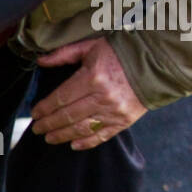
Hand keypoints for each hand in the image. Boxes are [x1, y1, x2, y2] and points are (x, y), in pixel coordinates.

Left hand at [31, 37, 146, 149]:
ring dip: (62, 135)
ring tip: (49, 138)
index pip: (60, 98)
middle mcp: (102, 97)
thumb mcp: (91, 47)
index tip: (34, 113)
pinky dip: (86, 142)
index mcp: (92, 77)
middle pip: (67, 116)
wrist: (157, 63)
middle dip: (49, 124)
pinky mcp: (125, 121)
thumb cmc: (120, 52)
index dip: (45, 108)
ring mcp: (114, 111)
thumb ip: (64, 54)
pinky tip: (73, 145)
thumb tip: (40, 61)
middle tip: (37, 129)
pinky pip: (102, 136)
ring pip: (81, 128)